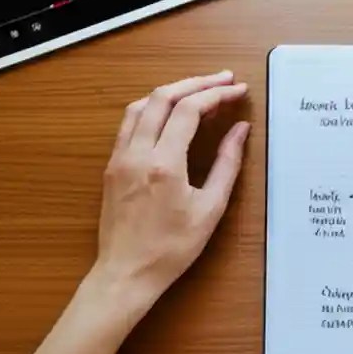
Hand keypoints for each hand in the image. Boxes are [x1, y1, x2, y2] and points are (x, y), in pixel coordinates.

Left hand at [91, 71, 250, 313]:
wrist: (126, 274)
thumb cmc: (172, 248)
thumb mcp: (210, 208)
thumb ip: (227, 164)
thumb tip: (240, 129)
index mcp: (164, 163)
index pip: (189, 110)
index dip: (216, 93)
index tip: (238, 90)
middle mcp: (137, 153)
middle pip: (162, 97)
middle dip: (195, 83)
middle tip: (223, 80)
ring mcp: (119, 157)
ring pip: (140, 105)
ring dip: (171, 92)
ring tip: (198, 91)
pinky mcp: (112, 166)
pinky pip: (129, 123)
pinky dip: (152, 108)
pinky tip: (170, 114)